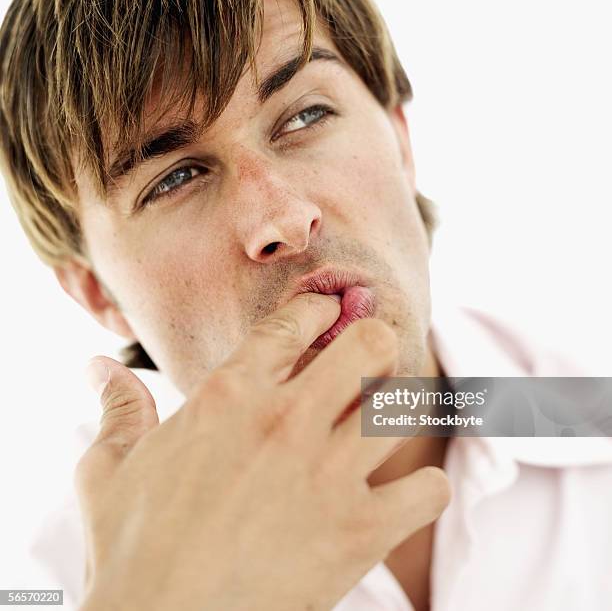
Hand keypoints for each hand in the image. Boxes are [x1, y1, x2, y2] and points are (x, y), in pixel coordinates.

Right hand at [77, 293, 449, 610]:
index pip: (293, 322)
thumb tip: (97, 367)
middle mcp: (286, 420)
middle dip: (376, 341)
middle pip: (368, 345)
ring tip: (385, 417)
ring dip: (399, 407)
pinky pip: (426, 490)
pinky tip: (400, 494)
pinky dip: (423, 490)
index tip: (328, 309)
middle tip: (373, 354)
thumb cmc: (133, 548)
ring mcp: (327, 473)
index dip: (318, 307)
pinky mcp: (357, 531)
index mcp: (230, 395)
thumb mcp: (109, 469)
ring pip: (402, 405)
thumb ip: (117, 409)